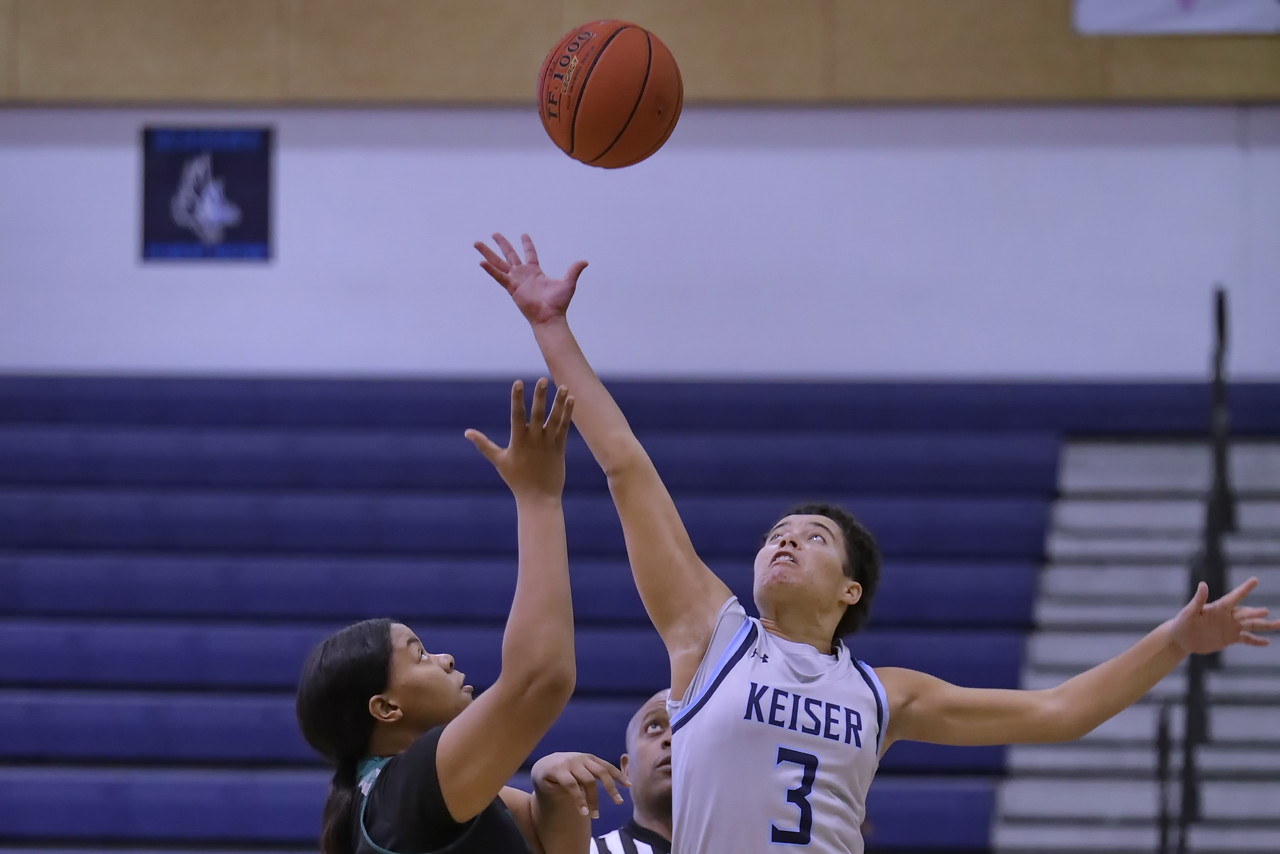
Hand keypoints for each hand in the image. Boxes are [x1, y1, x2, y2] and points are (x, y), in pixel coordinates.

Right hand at [465, 378, 573, 498]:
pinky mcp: (559, 449)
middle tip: (543, 380)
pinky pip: (564, 428)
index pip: (517, 415)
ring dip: (559, 402)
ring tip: (563, 386)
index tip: (518, 383)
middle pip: (537, 414)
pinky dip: (567, 414)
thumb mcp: (498, 460)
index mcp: (518, 441)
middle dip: (540, 396)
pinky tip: (570, 400)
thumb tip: (467, 432)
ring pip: (554, 419)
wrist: (538, 499)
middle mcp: (533, 440)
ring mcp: (548, 444)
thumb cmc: (516, 480)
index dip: (517, 398)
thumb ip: (483, 444)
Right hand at [475, 233, 587, 326]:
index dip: (526, 244)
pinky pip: (499, 277)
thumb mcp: (568, 282)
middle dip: (502, 244)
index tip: (523, 234)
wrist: (550, 317)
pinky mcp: (511, 288)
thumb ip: (574, 270)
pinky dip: (490, 270)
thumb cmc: (558, 303)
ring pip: (499, 263)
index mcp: (535, 271)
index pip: (529, 254)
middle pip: (509, 255)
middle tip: (494, 233)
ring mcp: (515, 281)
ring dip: (488, 253)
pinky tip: (481, 262)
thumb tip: (584, 261)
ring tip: (477, 243)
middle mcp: (523, 274)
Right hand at [531, 751, 628, 818]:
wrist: (541, 769)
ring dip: (593, 800)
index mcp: (588, 758)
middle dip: (611, 788)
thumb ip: (595, 775)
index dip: (619, 775)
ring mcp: (569, 763)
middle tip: (618, 802)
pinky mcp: (557, 770)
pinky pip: (572, 786)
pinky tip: (582, 811)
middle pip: (601, 772)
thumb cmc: (565, 773)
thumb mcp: (581, 771)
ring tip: (595, 815)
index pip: (607, 766)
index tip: (628, 786)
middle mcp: (580, 758)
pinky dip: (579, 800)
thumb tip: (623, 780)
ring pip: (588, 781)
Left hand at [1170, 577, 1278, 654]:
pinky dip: (1256, 641)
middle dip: (1255, 613)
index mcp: (1218, 607)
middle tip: (1265, 612)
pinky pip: (1246, 639)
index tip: (1255, 580)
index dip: (1244, 589)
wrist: (1182, 639)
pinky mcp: (1230, 638)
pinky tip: (1267, 642)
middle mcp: (1228, 616)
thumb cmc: (1183, 622)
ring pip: (1251, 625)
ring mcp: (1230, 627)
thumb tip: (1203, 584)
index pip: (1234, 596)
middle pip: (1246, 613)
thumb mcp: (1189, 611)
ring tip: (1279, 623)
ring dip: (1265, 625)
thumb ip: (1198, 600)